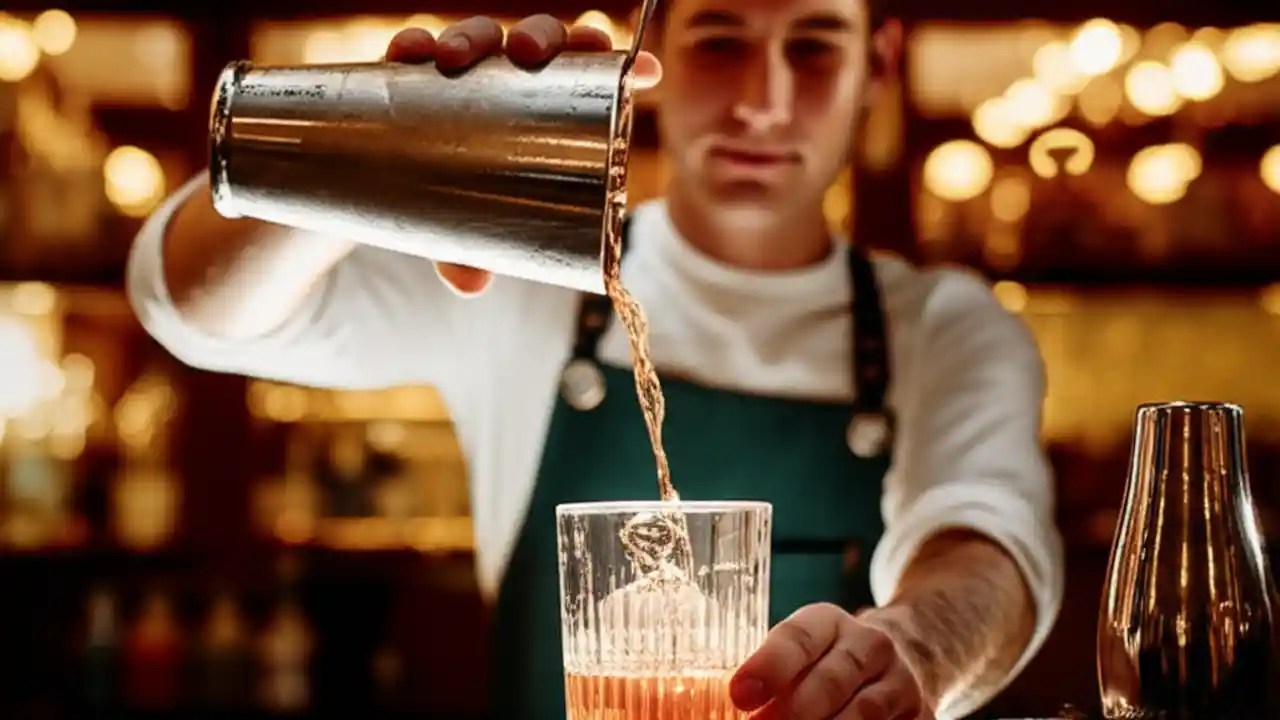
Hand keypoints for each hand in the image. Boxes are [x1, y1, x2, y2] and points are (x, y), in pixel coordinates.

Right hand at [384, 15, 662, 296]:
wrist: (394, 188)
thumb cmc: (460, 202)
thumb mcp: (473, 231)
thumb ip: (475, 252)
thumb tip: (469, 287)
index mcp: (545, 109)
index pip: (589, 73)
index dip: (617, 65)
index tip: (644, 73)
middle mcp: (510, 79)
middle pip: (537, 41)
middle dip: (538, 37)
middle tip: (526, 56)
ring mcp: (465, 70)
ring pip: (480, 35)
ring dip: (472, 37)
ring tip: (452, 59)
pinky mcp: (415, 69)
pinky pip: (415, 47)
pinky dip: (413, 44)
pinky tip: (406, 53)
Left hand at [730, 603, 933, 719]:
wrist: (904, 658)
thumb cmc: (830, 660)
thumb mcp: (804, 650)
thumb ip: (776, 672)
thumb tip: (742, 701)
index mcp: (829, 622)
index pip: (798, 638)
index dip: (768, 667)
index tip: (741, 693)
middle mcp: (870, 644)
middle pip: (832, 678)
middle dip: (795, 709)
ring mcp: (901, 680)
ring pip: (864, 712)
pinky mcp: (922, 713)